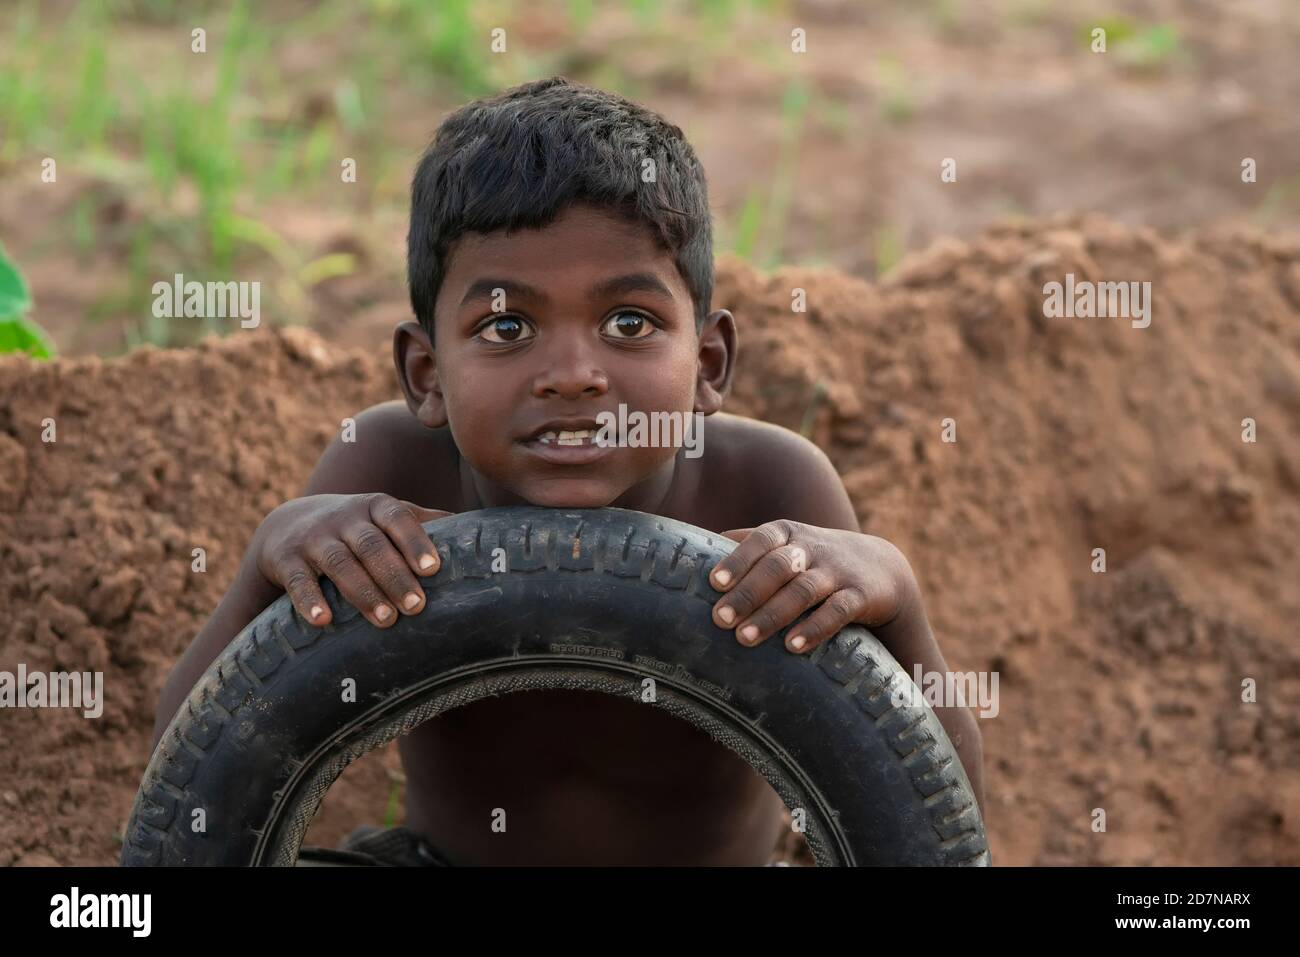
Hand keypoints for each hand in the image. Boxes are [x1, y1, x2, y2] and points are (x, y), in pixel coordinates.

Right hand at [254, 493, 449, 628]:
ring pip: (339, 563)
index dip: (415, 541)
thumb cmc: (356, 527)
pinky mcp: (285, 559)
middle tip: (417, 607)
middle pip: (371, 545)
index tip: (433, 568)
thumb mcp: (385, 518)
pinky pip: (297, 579)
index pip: (398, 518)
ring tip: (384, 620)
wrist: (287, 526)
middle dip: (394, 575)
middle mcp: (344, 517)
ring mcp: (313, 538)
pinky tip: (323, 621)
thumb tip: (481, 533)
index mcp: (376, 506)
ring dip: (362, 592)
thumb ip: (424, 523)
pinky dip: (309, 600)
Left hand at [709, 520, 914, 653]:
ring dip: (773, 614)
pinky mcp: (861, 595)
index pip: (760, 540)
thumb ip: (748, 544)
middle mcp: (811, 549)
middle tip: (719, 620)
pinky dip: (815, 628)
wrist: (881, 567)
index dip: (737, 560)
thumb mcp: (786, 542)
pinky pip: (837, 611)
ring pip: (803, 590)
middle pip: (777, 567)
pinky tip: (792, 646)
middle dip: (747, 593)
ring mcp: (837, 571)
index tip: (713, 583)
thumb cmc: (815, 558)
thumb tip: (696, 546)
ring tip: (745, 639)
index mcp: (788, 533)